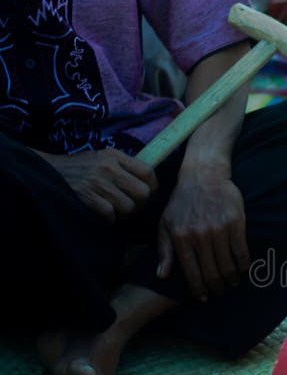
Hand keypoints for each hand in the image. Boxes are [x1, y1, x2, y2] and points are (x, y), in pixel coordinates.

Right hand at [41, 149, 156, 222]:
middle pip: (143, 193)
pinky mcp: (87, 196)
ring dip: (123, 213)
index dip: (151, 187)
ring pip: (129, 207)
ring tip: (113, 208)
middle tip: (130, 205)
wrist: (46, 171)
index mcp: (115, 156)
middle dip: (139, 203)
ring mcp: (98, 182)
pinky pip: (111, 214)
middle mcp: (108, 167)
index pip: (148, 172)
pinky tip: (102, 213)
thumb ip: (125, 167)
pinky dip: (108, 219)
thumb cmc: (80, 168)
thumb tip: (149, 184)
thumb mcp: (102, 158)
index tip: (146, 194)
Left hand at [157, 166, 250, 300]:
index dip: (199, 289)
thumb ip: (164, 250)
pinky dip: (244, 264)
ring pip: (227, 264)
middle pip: (211, 272)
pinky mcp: (235, 222)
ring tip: (233, 281)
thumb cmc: (182, 201)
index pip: (191, 272)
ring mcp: (219, 229)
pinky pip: (241, 251)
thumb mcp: (165, 224)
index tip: (204, 296)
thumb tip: (162, 275)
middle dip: (217, 286)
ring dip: (232, 278)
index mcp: (181, 238)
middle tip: (221, 290)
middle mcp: (199, 236)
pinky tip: (243, 268)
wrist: (203, 176)